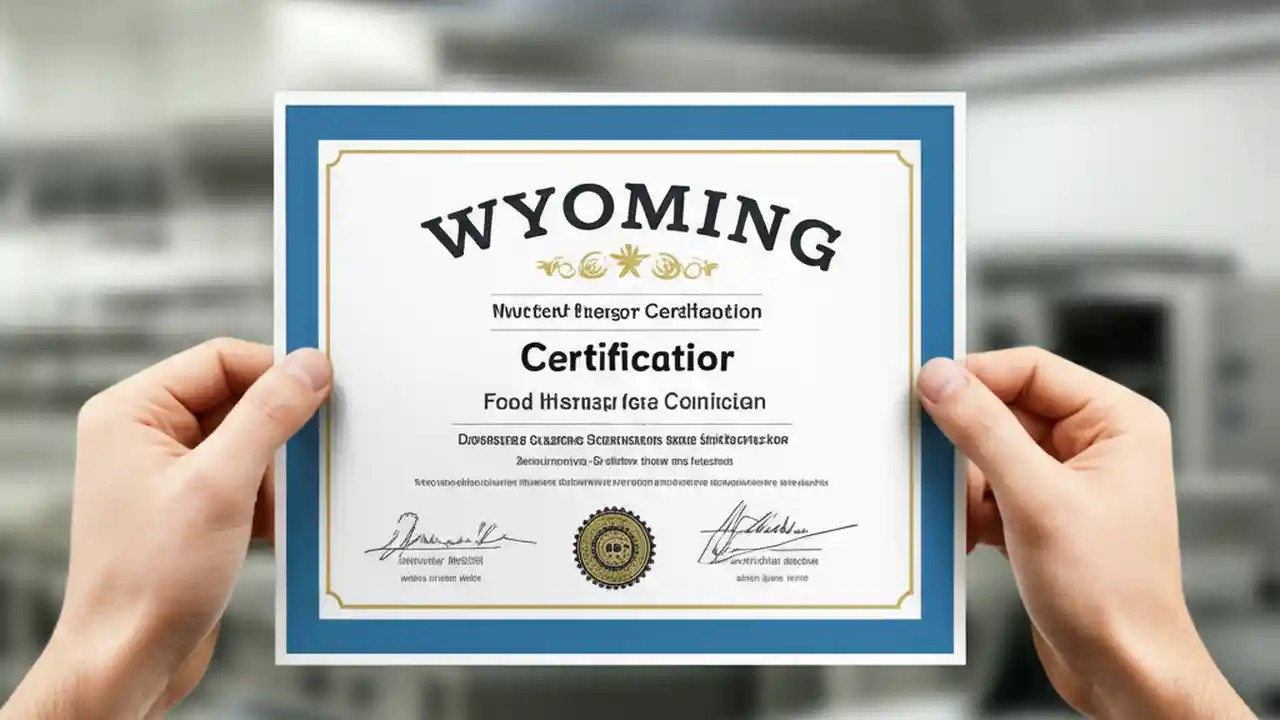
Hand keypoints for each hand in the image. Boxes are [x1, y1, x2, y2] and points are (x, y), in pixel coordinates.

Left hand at [1, 339, 330, 718]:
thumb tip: (312, 363)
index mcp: (132, 412)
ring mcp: (166, 475)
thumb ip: (269, 415)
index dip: (277, 371)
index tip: (330, 389)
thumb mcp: (221, 485)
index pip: (222, 360)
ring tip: (305, 494)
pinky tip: (288, 524)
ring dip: (282, 468)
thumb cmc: (153, 577)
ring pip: (247, 443)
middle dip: (284, 425)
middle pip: (237, 399)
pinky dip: (273, 499)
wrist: (127, 661)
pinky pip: (245, 482)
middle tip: (330, 441)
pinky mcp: (189, 511)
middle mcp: (144, 436)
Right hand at [919, 348, 1251, 718]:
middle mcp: (1096, 445)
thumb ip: (983, 430)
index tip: (921, 391)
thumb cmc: (1108, 591)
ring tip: (962, 517)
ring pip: (990, 454)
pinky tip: (966, 538)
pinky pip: (990, 492)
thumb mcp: (1035, 499)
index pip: (1030, 370)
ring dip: (964, 485)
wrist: (1122, 670)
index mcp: (1116, 422)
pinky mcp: (1044, 517)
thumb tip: (939, 378)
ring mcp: (1069, 483)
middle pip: (1004, 411)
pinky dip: (970, 512)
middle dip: (964, 444)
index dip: (974, 378)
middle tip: (927, 461)